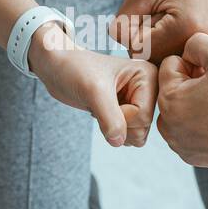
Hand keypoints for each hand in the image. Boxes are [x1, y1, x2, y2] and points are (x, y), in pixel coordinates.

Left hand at [29, 23, 156, 146]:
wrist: (58, 67)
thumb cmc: (74, 68)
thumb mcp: (93, 91)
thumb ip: (109, 117)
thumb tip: (119, 142)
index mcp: (149, 75)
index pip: (144, 116)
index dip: (120, 116)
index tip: (103, 98)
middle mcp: (149, 88)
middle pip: (143, 128)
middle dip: (118, 123)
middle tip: (101, 102)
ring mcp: (139, 101)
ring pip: (137, 136)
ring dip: (114, 127)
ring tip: (101, 105)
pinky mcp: (129, 111)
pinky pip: (128, 136)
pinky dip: (111, 129)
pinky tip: (102, 110)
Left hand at [110, 0, 207, 62]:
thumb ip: (124, 21)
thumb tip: (120, 46)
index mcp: (183, 30)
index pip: (138, 50)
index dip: (137, 32)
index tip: (151, 14)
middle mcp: (203, 50)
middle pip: (155, 62)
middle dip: (152, 44)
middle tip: (166, 20)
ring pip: (173, 67)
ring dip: (168, 50)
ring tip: (181, 26)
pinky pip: (191, 66)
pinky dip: (186, 52)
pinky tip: (194, 32)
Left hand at [157, 33, 207, 171]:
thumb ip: (196, 42)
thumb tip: (186, 54)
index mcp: (169, 100)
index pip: (170, 64)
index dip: (196, 62)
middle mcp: (168, 127)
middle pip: (172, 88)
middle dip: (192, 83)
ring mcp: (179, 146)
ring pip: (180, 110)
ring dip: (195, 103)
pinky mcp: (192, 157)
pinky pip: (189, 130)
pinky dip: (202, 123)